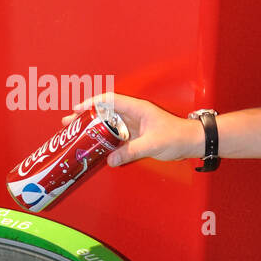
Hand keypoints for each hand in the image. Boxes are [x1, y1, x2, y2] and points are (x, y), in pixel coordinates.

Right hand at [62, 93, 197, 166]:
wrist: (193, 142)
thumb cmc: (177, 136)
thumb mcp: (152, 144)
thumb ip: (130, 151)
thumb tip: (110, 160)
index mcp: (137, 109)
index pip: (110, 101)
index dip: (92, 103)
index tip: (78, 109)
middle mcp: (133, 115)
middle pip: (104, 112)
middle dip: (85, 117)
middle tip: (68, 123)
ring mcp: (134, 126)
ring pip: (108, 125)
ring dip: (92, 129)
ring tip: (75, 135)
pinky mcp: (136, 137)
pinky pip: (115, 137)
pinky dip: (104, 141)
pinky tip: (94, 147)